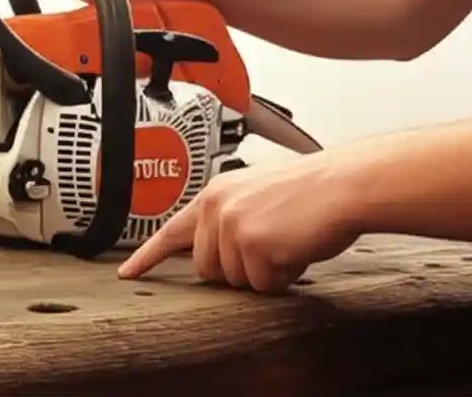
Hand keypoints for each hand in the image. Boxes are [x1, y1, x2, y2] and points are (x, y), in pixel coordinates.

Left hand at [117, 153, 363, 292]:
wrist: (343, 185)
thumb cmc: (310, 193)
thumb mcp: (255, 196)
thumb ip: (228, 219)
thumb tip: (217, 255)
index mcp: (214, 195)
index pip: (172, 231)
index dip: (148, 257)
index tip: (128, 273)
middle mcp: (216, 209)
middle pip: (208, 270)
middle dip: (238, 269)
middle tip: (270, 245)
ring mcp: (233, 227)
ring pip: (237, 280)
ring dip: (265, 272)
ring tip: (288, 240)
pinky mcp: (254, 246)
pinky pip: (264, 285)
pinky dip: (285, 276)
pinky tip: (297, 249)